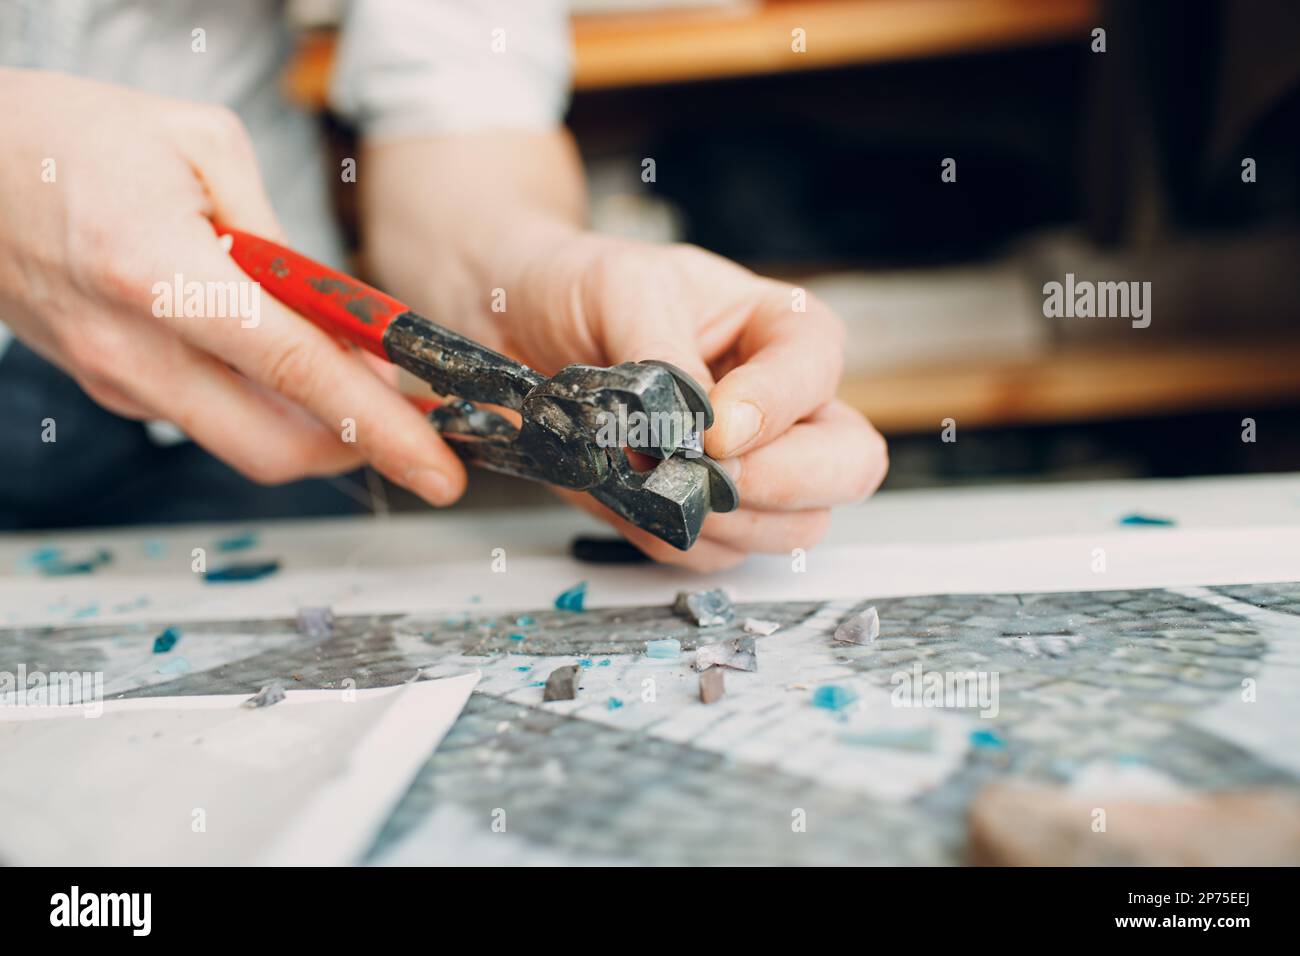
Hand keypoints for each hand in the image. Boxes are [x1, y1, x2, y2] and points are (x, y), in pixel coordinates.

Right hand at [0, 70, 465, 505]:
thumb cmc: (75, 137)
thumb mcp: (201, 146)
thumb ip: (281, 241)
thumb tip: (343, 318)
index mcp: (159, 272)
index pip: (298, 372)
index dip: (383, 428)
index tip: (439, 466)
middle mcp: (131, 345)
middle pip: (275, 447)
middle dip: (364, 453)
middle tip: (422, 435)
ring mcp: (114, 377)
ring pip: (244, 445)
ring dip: (320, 433)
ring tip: (369, 393)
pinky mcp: (110, 387)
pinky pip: (208, 420)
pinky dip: (268, 411)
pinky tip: (294, 374)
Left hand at [497, 228, 888, 570]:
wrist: (519, 326)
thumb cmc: (583, 289)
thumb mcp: (624, 289)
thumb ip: (665, 356)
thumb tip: (694, 425)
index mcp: (782, 331)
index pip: (818, 374)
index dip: (775, 410)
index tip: (714, 429)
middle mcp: (785, 405)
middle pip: (848, 466)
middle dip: (781, 483)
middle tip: (706, 474)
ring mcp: (752, 467)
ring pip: (793, 527)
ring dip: (723, 520)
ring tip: (648, 478)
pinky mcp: (705, 514)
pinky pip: (718, 555)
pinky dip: (672, 539)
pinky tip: (628, 498)